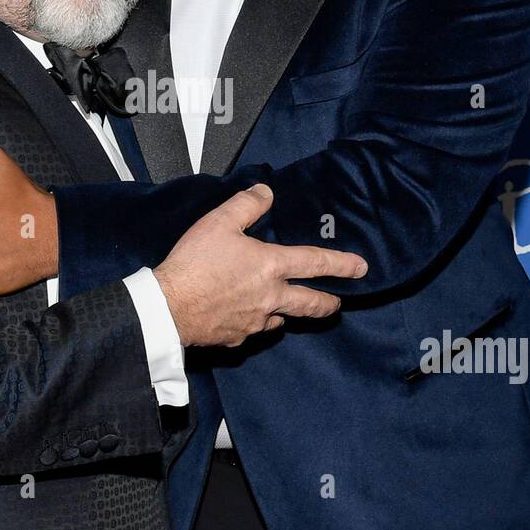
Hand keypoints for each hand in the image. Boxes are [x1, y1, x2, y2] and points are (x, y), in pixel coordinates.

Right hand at [153, 183, 367, 347]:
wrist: (168, 308)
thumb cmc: (194, 263)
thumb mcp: (219, 222)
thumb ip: (246, 205)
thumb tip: (266, 192)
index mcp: (270, 266)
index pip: (315, 263)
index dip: (341, 264)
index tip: (361, 268)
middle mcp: (270, 297)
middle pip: (310, 303)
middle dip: (328, 303)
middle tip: (337, 302)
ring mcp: (255, 321)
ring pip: (283, 320)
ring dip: (289, 314)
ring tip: (288, 309)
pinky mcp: (238, 337)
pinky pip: (255, 330)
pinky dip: (257, 323)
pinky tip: (247, 318)